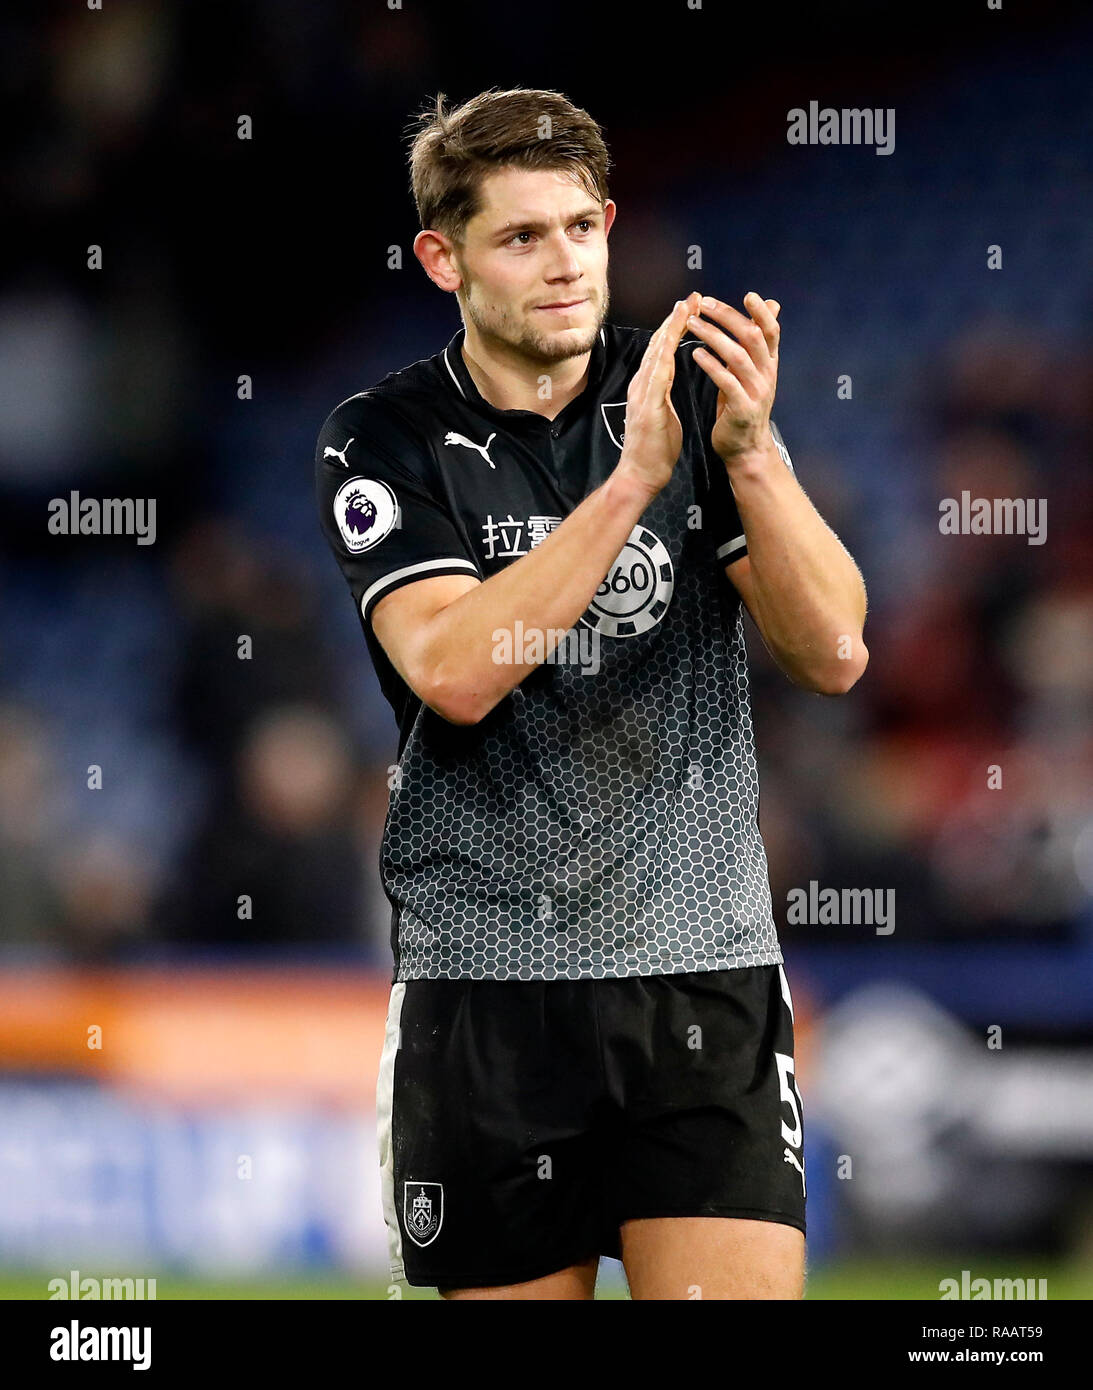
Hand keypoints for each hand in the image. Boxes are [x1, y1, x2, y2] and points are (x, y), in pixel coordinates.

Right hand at [614, 291, 700, 500]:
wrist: (641, 475)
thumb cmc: (655, 450)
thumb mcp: (665, 414)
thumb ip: (664, 393)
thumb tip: (669, 378)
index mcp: (649, 386)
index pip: (664, 350)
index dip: (676, 327)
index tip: (692, 308)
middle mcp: (642, 384)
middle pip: (659, 345)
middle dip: (675, 319)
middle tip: (691, 297)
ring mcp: (642, 393)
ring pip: (657, 353)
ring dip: (670, 329)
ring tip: (684, 308)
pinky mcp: (646, 406)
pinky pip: (656, 375)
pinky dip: (664, 355)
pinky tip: (672, 341)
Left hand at [687, 291, 779, 463]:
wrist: (745, 448)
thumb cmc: (744, 405)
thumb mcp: (755, 371)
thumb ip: (758, 340)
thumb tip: (771, 305)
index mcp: (770, 364)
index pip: (771, 331)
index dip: (761, 312)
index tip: (748, 294)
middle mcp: (767, 375)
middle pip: (752, 337)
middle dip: (728, 317)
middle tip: (704, 304)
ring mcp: (757, 392)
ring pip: (738, 356)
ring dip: (713, 336)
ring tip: (693, 323)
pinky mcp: (742, 409)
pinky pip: (727, 382)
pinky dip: (711, 365)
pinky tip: (696, 353)